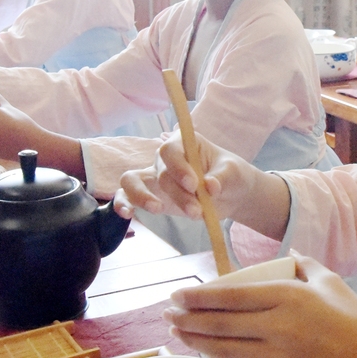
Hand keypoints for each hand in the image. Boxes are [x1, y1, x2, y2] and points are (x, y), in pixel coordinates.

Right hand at [116, 130, 241, 220]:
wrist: (231, 194)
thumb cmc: (231, 175)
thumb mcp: (233, 173)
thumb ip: (222, 178)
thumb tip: (210, 186)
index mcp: (184, 143)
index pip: (170, 149)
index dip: (178, 167)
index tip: (194, 184)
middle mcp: (166, 158)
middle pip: (160, 172)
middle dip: (176, 192)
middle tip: (196, 209)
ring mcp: (156, 177)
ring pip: (134, 181)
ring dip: (144, 197)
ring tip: (158, 210)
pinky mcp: (151, 196)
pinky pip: (128, 197)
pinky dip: (123, 203)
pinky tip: (127, 214)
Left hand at [164, 253, 356, 357]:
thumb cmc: (353, 317)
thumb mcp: (328, 280)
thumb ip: (302, 264)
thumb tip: (286, 255)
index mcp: (286, 295)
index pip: (231, 295)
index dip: (198, 297)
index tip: (177, 295)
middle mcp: (277, 324)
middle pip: (220, 323)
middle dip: (188, 319)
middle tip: (167, 315)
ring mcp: (276, 354)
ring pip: (224, 348)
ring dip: (195, 342)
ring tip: (176, 335)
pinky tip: (207, 355)